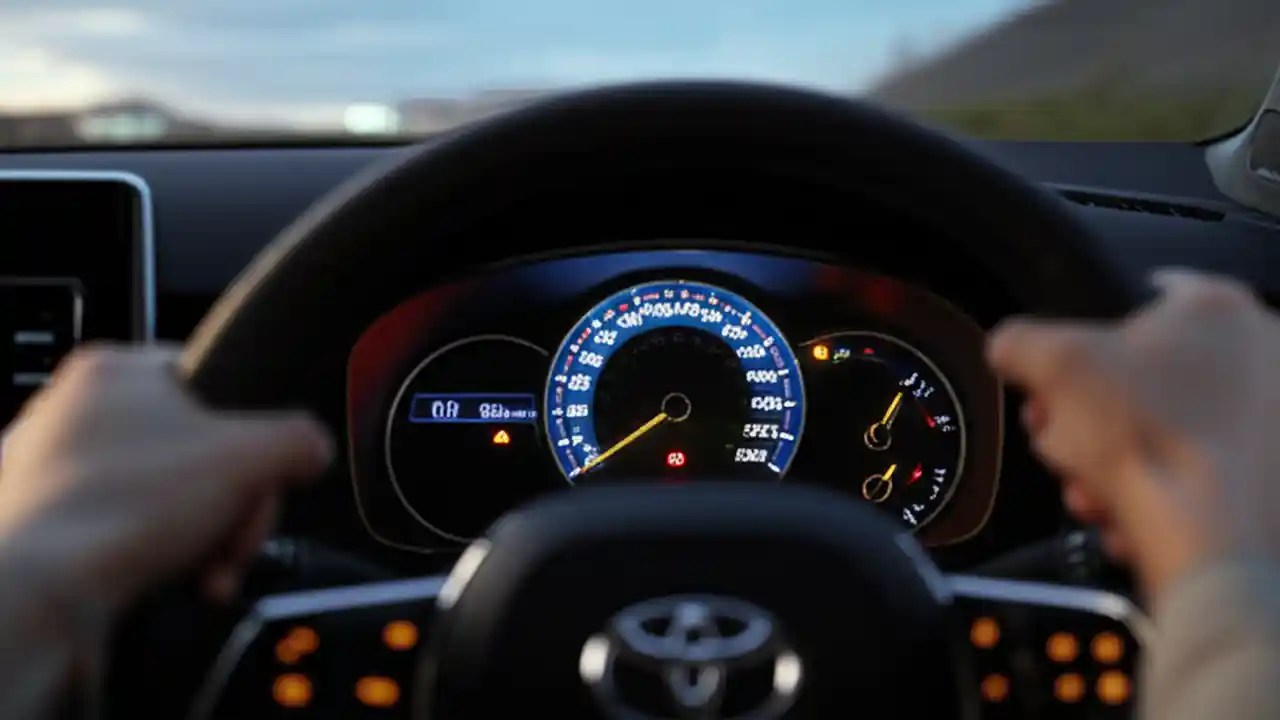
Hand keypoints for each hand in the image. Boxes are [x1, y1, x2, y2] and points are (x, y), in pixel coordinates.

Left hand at [0, 344, 333, 612]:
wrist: (44, 591)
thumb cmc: (126, 508)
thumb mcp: (254, 457)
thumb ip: (301, 439)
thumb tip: (312, 448)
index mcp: (115, 368)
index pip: (214, 383)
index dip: (252, 436)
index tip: (262, 477)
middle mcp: (73, 409)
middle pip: (195, 449)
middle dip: (230, 503)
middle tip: (236, 533)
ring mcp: (50, 467)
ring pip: (163, 495)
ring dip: (201, 534)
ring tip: (207, 565)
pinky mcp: (42, 522)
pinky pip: (125, 528)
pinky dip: (157, 553)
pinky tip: (173, 575)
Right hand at [987, 270, 1279, 599]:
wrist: (1212, 544)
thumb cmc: (1150, 440)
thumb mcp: (1052, 365)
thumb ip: (1016, 341)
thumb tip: (1008, 347)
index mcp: (1218, 308)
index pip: (1130, 302)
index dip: (1078, 344)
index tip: (1055, 382)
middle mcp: (1259, 356)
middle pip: (1139, 376)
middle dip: (1085, 418)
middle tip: (1061, 439)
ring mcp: (1269, 422)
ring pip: (1162, 432)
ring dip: (1109, 463)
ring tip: (1091, 488)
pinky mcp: (1265, 479)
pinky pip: (1191, 478)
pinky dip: (1154, 496)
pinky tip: (1128, 511)